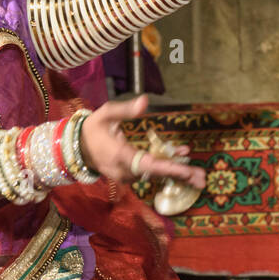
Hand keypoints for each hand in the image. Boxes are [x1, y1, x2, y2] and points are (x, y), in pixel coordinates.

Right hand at [79, 94, 204, 187]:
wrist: (76, 149)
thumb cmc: (92, 129)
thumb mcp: (105, 114)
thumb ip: (125, 109)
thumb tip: (145, 101)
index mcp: (119, 155)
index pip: (146, 164)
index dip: (167, 168)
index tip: (186, 170)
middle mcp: (124, 170)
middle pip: (156, 174)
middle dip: (180, 176)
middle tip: (202, 178)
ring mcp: (126, 176)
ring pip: (155, 175)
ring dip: (176, 172)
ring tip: (199, 175)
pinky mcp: (129, 176)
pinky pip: (150, 173)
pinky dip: (166, 168)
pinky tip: (181, 158)